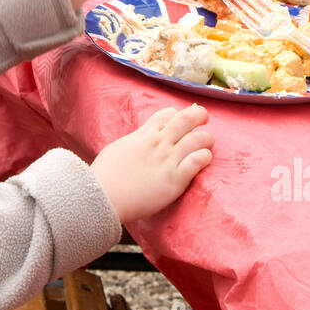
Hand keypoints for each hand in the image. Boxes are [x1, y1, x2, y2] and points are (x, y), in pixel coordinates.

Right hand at [90, 105, 212, 223]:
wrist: (103, 195)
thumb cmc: (105, 176)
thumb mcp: (118, 148)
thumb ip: (134, 141)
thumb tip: (140, 140)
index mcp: (143, 134)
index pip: (167, 114)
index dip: (176, 115)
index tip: (179, 120)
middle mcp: (158, 143)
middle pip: (187, 119)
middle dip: (199, 115)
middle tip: (204, 118)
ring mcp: (168, 159)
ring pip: (198, 138)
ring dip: (206, 138)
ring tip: (207, 143)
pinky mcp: (175, 179)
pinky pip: (198, 161)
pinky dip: (205, 157)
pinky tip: (204, 159)